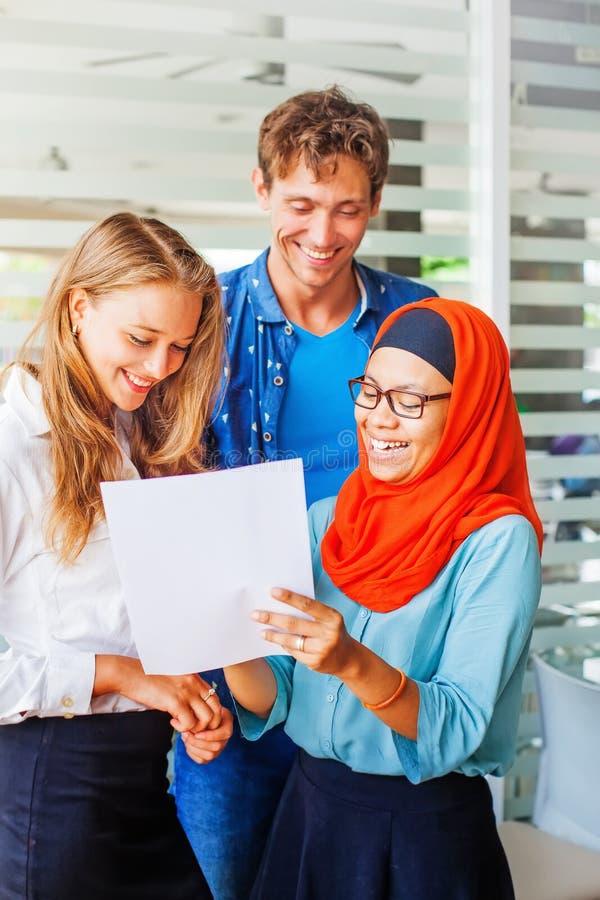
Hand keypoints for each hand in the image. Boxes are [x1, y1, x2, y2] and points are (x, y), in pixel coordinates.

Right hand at [94, 656, 222, 732]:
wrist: (130, 674)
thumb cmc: (149, 678)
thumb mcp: (174, 678)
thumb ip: (186, 687)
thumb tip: (193, 704)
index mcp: (195, 678)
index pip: (216, 699)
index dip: (210, 714)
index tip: (197, 720)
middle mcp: (194, 683)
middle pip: (216, 710)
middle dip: (207, 725)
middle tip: (192, 728)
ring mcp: (186, 692)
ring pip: (207, 719)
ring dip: (196, 728)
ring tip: (182, 726)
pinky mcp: (175, 702)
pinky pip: (189, 723)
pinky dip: (183, 728)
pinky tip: (172, 721)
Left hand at [181, 707, 233, 763]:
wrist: (200, 715)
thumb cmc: (202, 708)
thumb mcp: (206, 705)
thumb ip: (203, 710)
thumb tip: (191, 717)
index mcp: (227, 725)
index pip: (225, 734)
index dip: (211, 736)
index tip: (197, 733)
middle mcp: (225, 739)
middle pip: (216, 747)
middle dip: (198, 742)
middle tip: (185, 733)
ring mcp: (218, 749)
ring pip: (209, 756)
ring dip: (194, 747)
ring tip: (185, 737)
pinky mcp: (209, 756)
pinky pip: (201, 760)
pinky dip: (192, 753)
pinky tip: (187, 743)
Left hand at [251, 587, 355, 678]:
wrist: (348, 659)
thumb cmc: (333, 631)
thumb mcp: (328, 619)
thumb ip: (311, 612)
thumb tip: (280, 605)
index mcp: (332, 617)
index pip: (307, 605)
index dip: (290, 598)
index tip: (272, 591)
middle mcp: (329, 633)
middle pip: (294, 624)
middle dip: (272, 618)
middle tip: (255, 614)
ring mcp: (322, 650)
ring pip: (291, 640)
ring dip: (273, 635)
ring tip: (261, 631)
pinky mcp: (315, 663)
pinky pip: (294, 652)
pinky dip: (284, 645)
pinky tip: (276, 641)